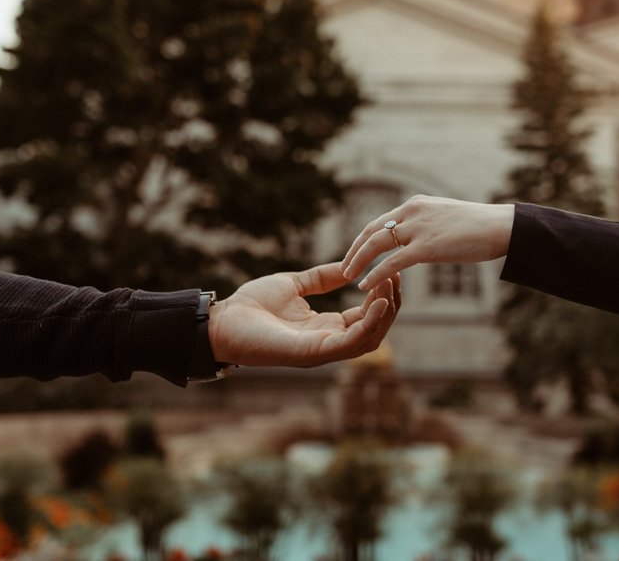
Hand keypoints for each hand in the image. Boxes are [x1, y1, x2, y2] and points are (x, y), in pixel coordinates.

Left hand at [208, 263, 399, 366]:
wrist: (221, 321)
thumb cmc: (251, 306)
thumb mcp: (294, 284)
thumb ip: (322, 278)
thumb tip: (348, 267)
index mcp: (325, 329)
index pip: (366, 318)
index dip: (382, 296)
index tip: (390, 272)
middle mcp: (328, 343)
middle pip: (374, 331)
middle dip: (391, 305)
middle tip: (397, 276)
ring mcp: (322, 351)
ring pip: (369, 338)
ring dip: (385, 312)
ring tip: (391, 284)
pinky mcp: (312, 353)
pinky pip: (350, 341)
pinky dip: (370, 322)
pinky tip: (380, 300)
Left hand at [340, 195, 514, 291]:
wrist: (500, 226)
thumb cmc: (479, 226)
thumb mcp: (445, 219)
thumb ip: (427, 226)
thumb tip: (418, 241)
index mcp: (415, 205)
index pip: (379, 221)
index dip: (363, 239)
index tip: (354, 254)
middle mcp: (412, 212)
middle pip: (371, 231)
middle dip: (354, 250)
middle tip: (343, 268)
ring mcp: (419, 228)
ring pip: (376, 244)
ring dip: (358, 261)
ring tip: (347, 277)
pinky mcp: (427, 247)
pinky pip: (393, 262)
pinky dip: (375, 274)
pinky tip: (364, 285)